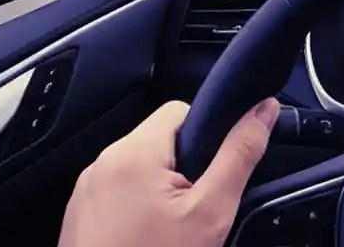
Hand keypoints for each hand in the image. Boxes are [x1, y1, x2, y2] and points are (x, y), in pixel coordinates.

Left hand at [58, 98, 279, 246]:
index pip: (180, 110)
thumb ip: (238, 156)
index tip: (215, 172)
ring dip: (162, 189)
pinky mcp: (80, 216)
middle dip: (186, 168)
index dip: (208, 134)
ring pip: (140, 170)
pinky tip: (148, 239)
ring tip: (173, 230)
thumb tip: (263, 109)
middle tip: (197, 209)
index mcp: (133, 152)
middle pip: (160, 141)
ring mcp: (86, 191)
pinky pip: (119, 194)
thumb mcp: (210, 212)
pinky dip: (139, 208)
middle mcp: (103, 163)